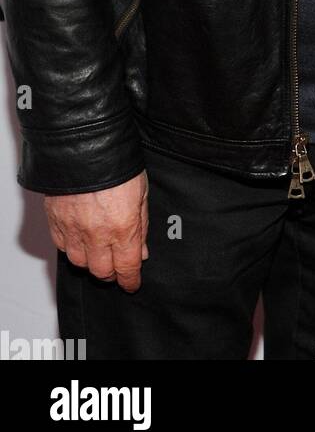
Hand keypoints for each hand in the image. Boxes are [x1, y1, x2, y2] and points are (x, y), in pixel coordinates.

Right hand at [45, 171, 148, 292]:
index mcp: (123, 228)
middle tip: (117, 269)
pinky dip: (72, 249)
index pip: (127, 268)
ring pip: (80, 263)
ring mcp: (73, 230)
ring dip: (91, 263)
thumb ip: (141, 225)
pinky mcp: (56, 222)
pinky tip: (80, 242)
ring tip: (99, 254)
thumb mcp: (142, 193)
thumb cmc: (117, 164)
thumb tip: (141, 251)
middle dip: (112, 274)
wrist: (85, 147)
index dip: (130, 281)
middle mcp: (97, 235)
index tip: (132, 284)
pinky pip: (62, 247)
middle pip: (102, 271)